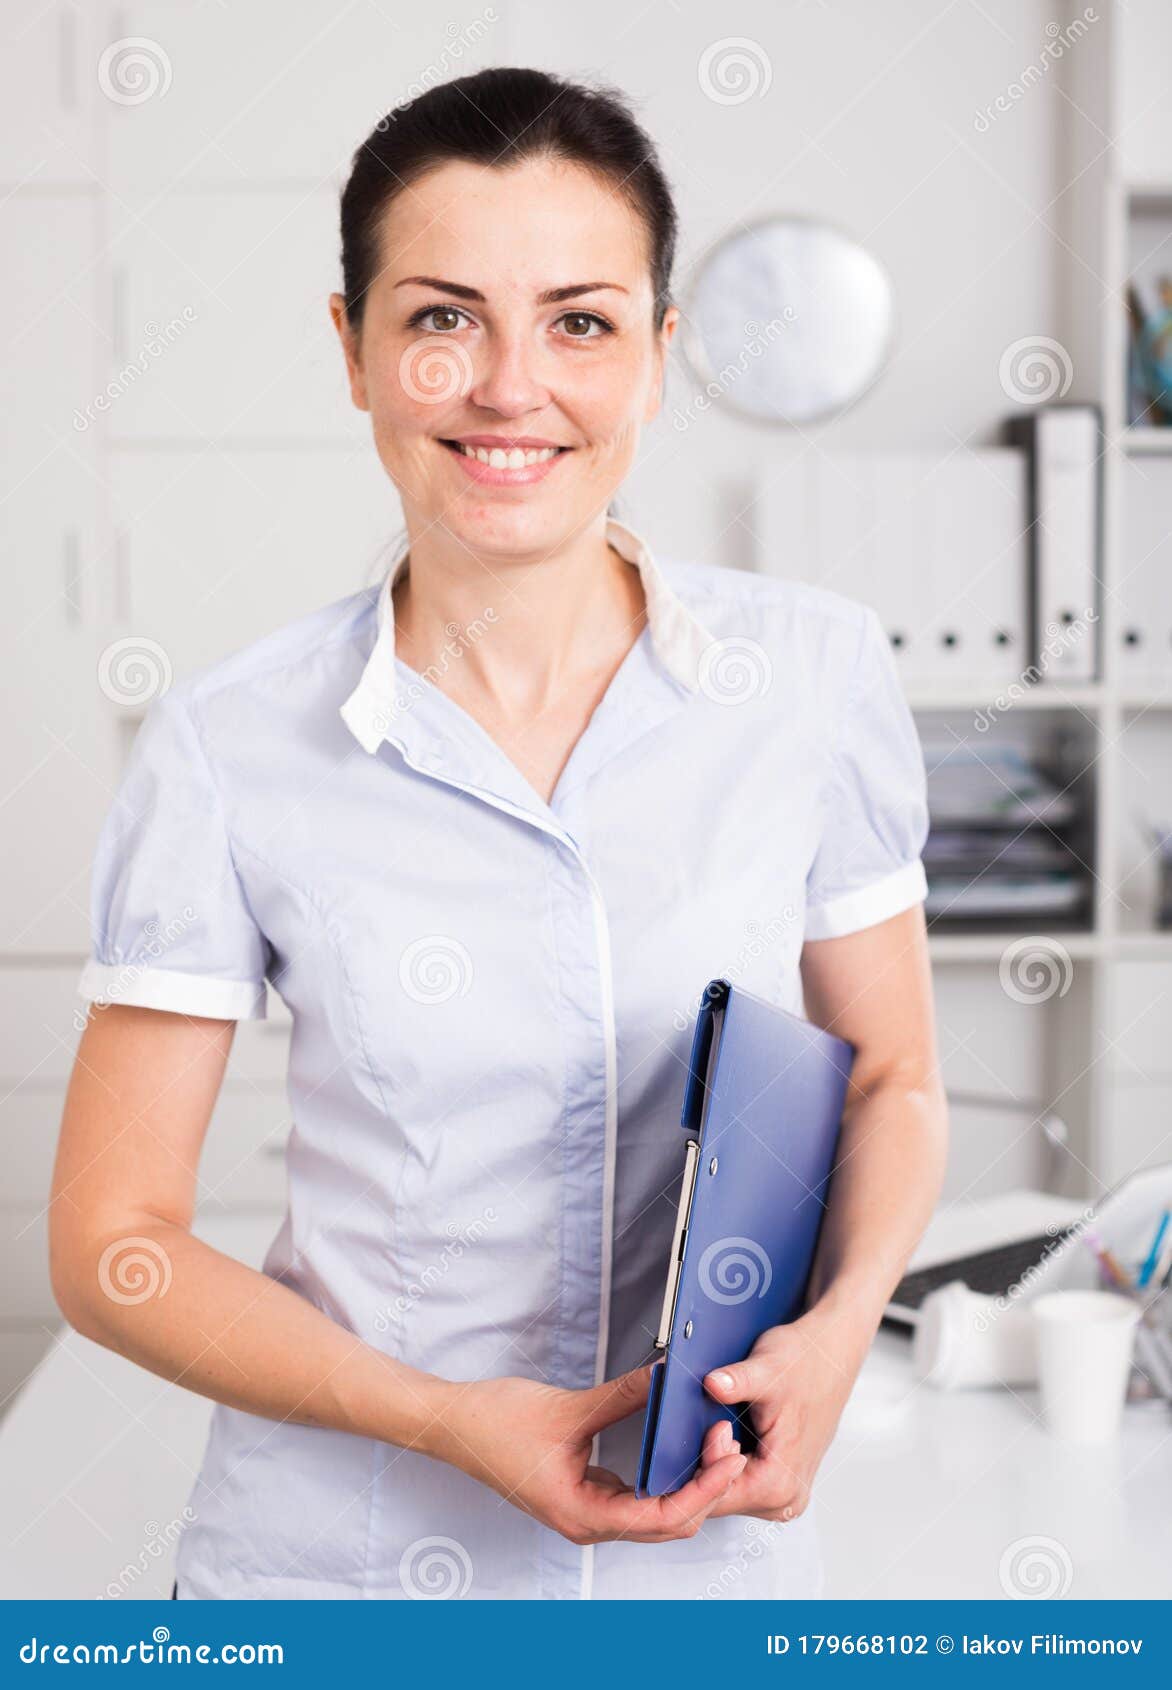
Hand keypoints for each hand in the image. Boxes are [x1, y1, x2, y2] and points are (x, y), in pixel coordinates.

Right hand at [428, 1363, 746, 1544]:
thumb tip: (667, 1377)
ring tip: (714, 1442)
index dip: (703, 1488)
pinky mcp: (584, 1492)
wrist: (451, 1424)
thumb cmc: (495, 1424)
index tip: (728, 1455)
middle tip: (730, 1441)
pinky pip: (637, 1495)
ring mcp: (587, 1510)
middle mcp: (589, 1522)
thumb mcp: (567, 1408)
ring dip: (688, 1482)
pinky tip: (680, 1446)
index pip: (663, 1518)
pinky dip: (664, 1475)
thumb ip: (623, 1397)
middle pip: (667, 1522)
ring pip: (655, 1512)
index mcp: (584, 1515)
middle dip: (705, 1485)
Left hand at [699, 1306, 870, 1521]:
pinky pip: (740, 1484)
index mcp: (781, 1482)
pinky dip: (729, 1461)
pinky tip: (737, 1435)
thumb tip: (712, 1384)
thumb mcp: (767, 1369)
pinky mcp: (782, 1482)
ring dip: (718, 1461)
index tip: (717, 1425)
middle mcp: (786, 1498)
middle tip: (722, 1423)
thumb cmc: (805, 1363)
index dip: (705, 1462)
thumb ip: (737, 1381)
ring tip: (732, 1426)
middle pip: (721, 1498)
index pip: (717, 1497)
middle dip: (709, 1462)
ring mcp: (785, 1493)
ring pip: (728, 1492)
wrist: (830, 1356)